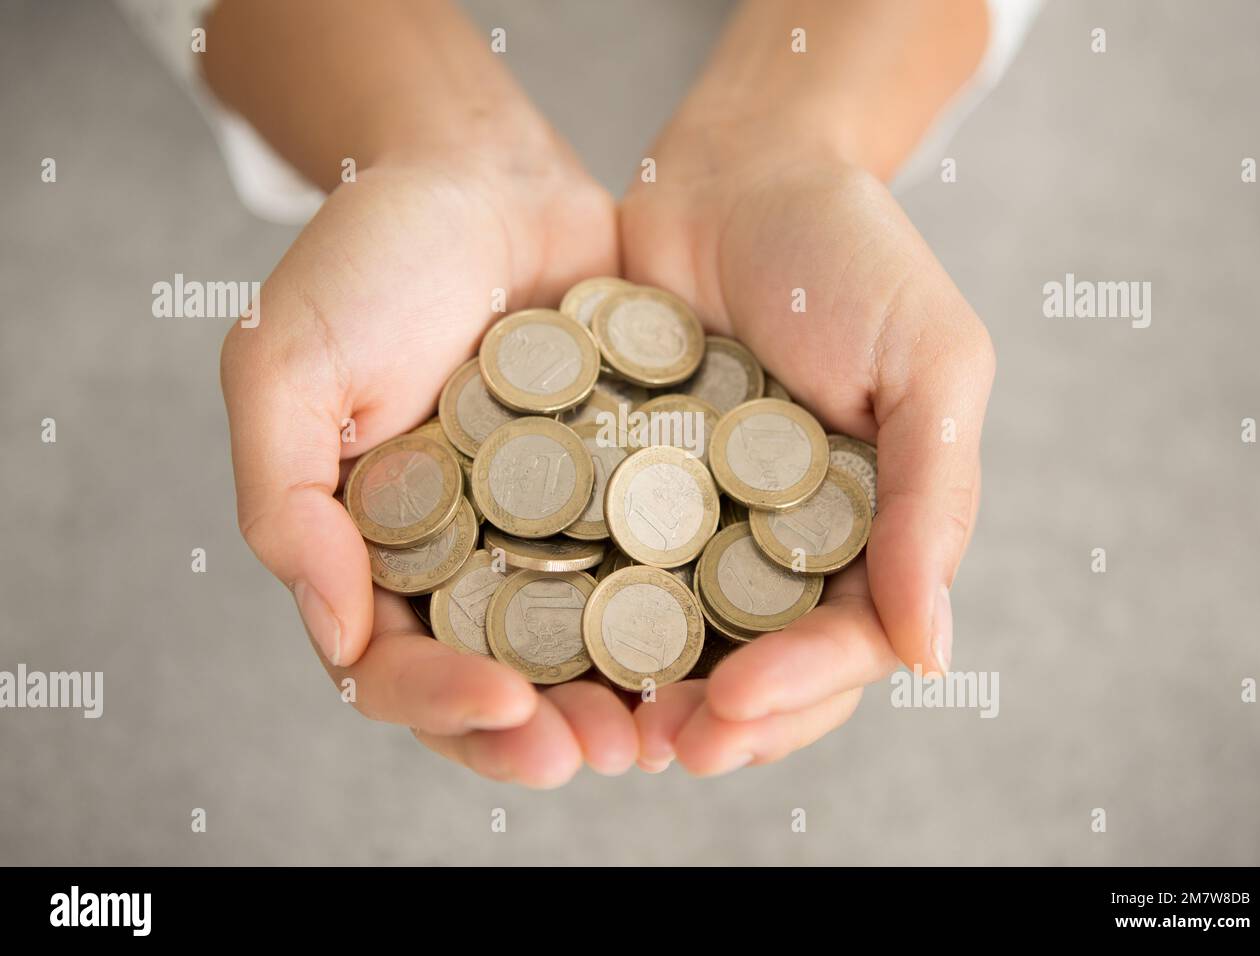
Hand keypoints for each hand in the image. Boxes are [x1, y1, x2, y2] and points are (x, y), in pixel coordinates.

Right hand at [220, 142, 639, 786]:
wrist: (486, 177)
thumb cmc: (371, 259)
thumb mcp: (287, 361)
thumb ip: (286, 498)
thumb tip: (338, 635)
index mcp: (374, 554)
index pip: (395, 666)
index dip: (442, 702)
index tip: (504, 706)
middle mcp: (466, 563)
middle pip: (502, 684)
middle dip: (551, 730)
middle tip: (610, 748)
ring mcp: (552, 536)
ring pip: (588, 649)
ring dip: (628, 698)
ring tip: (678, 724)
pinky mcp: (627, 496)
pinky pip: (658, 569)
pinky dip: (688, 611)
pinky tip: (732, 635)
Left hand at [621, 113, 994, 773]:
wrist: (740, 173)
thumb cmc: (855, 259)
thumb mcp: (932, 367)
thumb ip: (935, 503)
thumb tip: (931, 655)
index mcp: (869, 533)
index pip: (847, 643)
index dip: (800, 687)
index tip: (741, 704)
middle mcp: (781, 546)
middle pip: (761, 667)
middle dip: (722, 718)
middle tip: (670, 747)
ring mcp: (697, 524)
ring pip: (678, 640)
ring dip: (647, 693)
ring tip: (605, 728)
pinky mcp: (621, 490)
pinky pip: (602, 564)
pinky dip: (581, 611)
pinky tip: (544, 643)